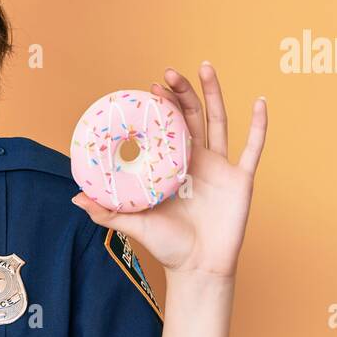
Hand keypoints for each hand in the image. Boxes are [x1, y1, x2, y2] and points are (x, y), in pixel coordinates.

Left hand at [71, 62, 266, 279]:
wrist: (197, 269)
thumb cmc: (167, 246)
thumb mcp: (134, 224)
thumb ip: (107, 210)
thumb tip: (76, 197)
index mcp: (172, 166)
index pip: (166, 128)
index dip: (160, 107)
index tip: (150, 87)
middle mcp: (196, 160)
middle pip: (191, 116)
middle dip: (182, 92)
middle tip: (170, 71)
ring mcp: (220, 167)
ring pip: (219, 121)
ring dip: (213, 93)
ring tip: (206, 67)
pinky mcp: (241, 179)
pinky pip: (253, 148)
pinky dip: (259, 125)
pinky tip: (260, 101)